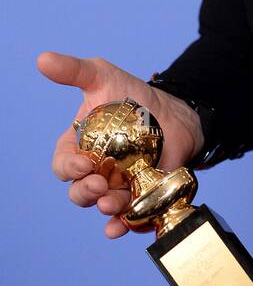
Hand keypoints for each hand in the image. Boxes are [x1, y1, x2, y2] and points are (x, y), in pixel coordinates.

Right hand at [40, 50, 204, 238]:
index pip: (64, 165)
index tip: (82, 164)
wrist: (177, 113)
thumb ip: (73, 71)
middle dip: (84, 193)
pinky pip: (128, 218)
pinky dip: (123, 226)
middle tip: (100, 184)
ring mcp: (118, 186)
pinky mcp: (140, 197)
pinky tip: (121, 226)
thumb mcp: (103, 77)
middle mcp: (95, 171)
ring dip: (104, 208)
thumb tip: (42, 59)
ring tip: (113, 201)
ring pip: (102, 206)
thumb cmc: (135, 95)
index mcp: (80, 147)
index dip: (68, 168)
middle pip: (79, 192)